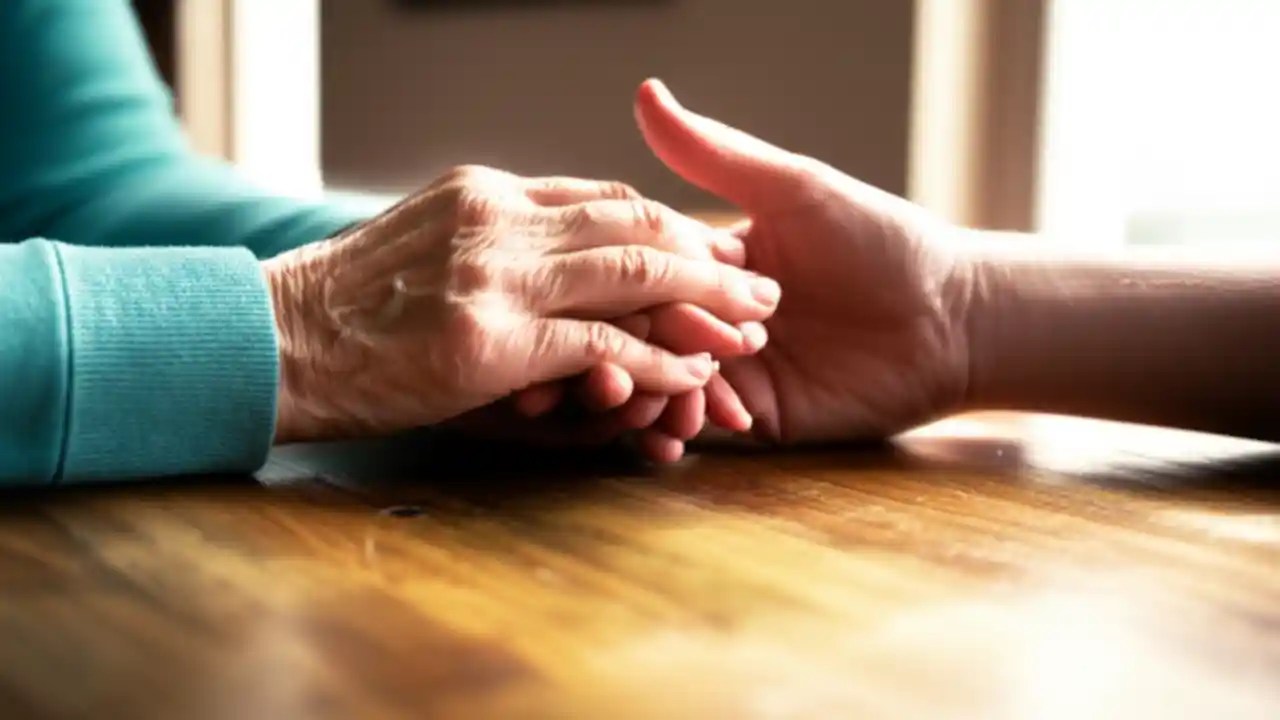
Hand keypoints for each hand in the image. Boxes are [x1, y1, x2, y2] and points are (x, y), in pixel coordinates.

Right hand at [262, 165, 780, 442]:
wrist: (271, 341)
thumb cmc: (343, 308)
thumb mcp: (421, 242)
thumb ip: (490, 238)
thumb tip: (546, 251)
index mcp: (488, 193)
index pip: (605, 198)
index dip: (671, 224)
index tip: (714, 249)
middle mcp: (500, 222)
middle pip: (634, 225)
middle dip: (708, 256)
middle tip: (761, 284)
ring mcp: (495, 277)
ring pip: (631, 275)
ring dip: (702, 303)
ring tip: (751, 327)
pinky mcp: (490, 341)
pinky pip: (600, 347)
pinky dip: (655, 362)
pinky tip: (691, 379)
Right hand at [631, 80, 975, 442]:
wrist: (951, 320)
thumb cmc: (880, 242)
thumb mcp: (794, 190)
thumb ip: (716, 155)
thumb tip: (645, 93)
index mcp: (711, 259)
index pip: (643, 270)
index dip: (615, 286)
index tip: (588, 299)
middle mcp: (713, 312)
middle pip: (646, 332)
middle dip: (625, 350)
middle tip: (609, 369)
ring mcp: (735, 367)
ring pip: (666, 381)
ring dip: (648, 393)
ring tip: (647, 402)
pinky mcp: (760, 414)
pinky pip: (707, 422)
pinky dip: (685, 424)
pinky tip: (682, 426)